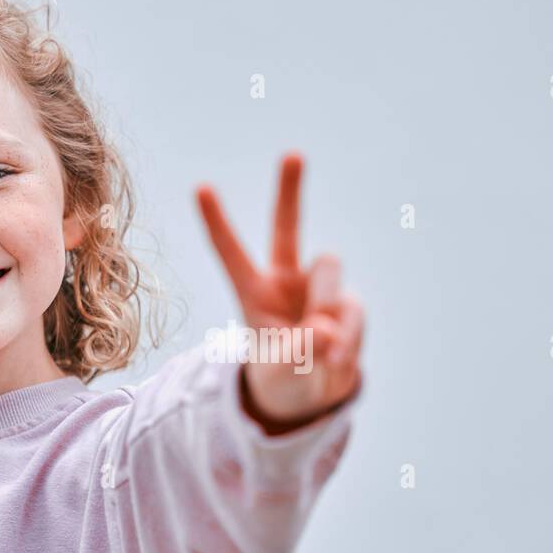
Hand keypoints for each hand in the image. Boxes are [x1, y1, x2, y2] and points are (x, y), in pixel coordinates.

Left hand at [196, 153, 364, 432]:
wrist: (317, 398)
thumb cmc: (284, 381)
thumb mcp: (280, 374)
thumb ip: (297, 352)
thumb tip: (325, 327)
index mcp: (254, 293)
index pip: (232, 253)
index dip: (217, 222)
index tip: (200, 186)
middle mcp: (288, 281)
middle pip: (288, 227)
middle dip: (291, 190)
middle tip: (293, 153)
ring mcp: (321, 290)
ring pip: (328, 270)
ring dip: (323, 305)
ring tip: (317, 347)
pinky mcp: (350, 306)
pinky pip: (352, 312)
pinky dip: (346, 341)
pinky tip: (334, 361)